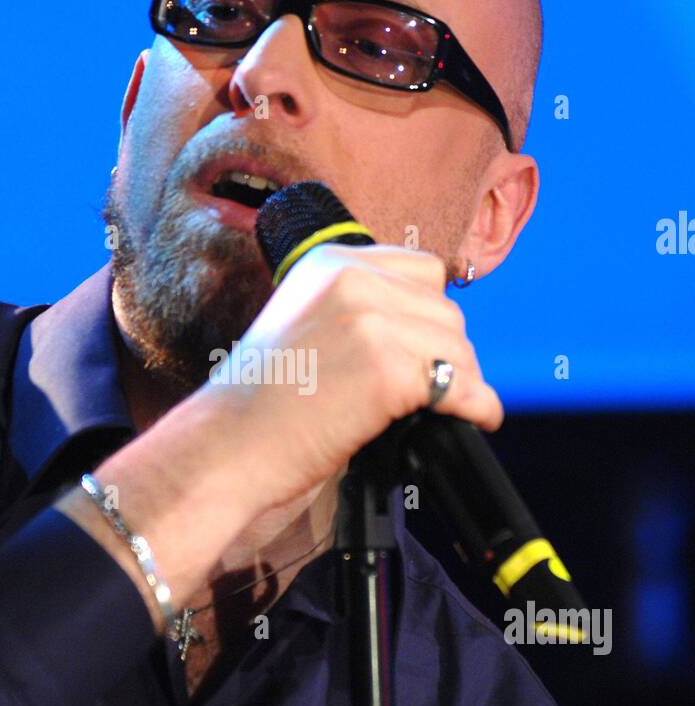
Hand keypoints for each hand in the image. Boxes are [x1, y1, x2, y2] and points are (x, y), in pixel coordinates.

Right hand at [193, 242, 502, 514]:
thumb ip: (356, 310)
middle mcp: (354, 278)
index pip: (423, 270)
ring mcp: (372, 321)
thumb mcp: (303, 321)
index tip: (425, 347)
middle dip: (446, 352)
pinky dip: (477, 408)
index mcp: (331, 260)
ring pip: (459, 348)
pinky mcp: (387, 369)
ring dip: (459, 381)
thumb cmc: (261, 401)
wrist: (228, 444)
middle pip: (446, 311)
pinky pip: (463, 387)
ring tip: (441, 409)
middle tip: (431, 389)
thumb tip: (424, 331)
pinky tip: (474, 420)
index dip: (430, 314)